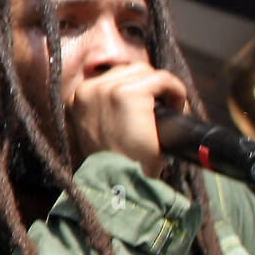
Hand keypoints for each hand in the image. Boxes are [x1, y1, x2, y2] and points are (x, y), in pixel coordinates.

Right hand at [68, 64, 188, 177]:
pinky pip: (162, 79)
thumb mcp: (99, 132)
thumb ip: (104, 111)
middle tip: (158, 112)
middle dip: (147, 88)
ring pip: (145, 71)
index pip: (112, 78)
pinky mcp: (127, 94)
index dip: (135, 91)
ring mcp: (106, 89)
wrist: (116, 184)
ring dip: (160, 89)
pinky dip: (176, 91)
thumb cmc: (113, 164)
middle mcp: (87, 89)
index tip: (146, 110)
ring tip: (166, 112)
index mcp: (77, 98)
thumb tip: (134, 98)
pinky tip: (178, 108)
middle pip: (129, 71)